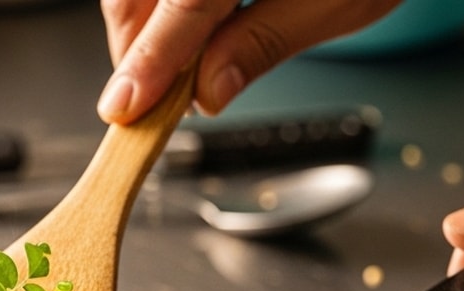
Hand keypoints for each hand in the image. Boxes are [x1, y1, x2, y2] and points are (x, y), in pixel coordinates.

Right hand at [98, 0, 398, 123]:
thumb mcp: (337, 3)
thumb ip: (265, 43)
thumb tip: (208, 91)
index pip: (188, 0)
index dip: (152, 57)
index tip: (126, 106)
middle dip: (136, 45)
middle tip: (153, 98)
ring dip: (141, 24)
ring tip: (173, 61)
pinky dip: (154, 5)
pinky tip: (181, 26)